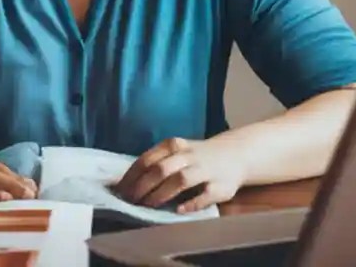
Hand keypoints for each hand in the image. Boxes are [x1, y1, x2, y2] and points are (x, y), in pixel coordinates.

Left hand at [113, 137, 246, 213]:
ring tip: (147, 206)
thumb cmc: (197, 156)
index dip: (131, 176)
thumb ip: (156, 162)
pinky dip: (191, 203)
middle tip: (130, 202)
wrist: (236, 154)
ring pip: (180, 180)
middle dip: (142, 187)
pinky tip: (178, 210)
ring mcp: (205, 170)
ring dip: (161, 194)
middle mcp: (189, 155)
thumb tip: (126, 183)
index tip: (119, 191)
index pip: (147, 159)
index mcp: (175, 145)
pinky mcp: (221, 185)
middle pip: (161, 169)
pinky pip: (205, 194)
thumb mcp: (176, 151)